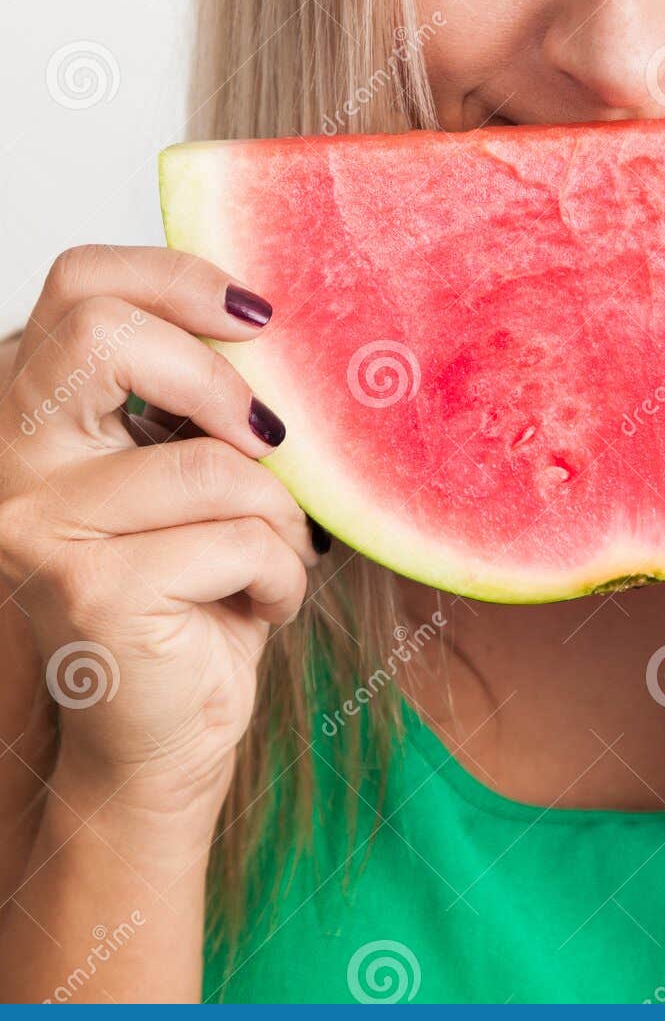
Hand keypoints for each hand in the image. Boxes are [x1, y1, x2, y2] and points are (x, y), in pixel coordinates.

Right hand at [0, 246, 320, 828]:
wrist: (158, 741)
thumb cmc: (187, 594)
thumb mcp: (185, 470)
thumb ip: (194, 397)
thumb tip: (271, 320)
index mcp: (30, 410)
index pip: (79, 282)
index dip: (177, 279)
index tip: (258, 319)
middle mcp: (10, 458)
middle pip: (102, 331)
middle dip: (218, 377)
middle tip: (269, 437)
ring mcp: (38, 524)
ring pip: (212, 462)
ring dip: (280, 517)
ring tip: (274, 560)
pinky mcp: (92, 588)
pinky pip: (239, 538)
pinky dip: (282, 575)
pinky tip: (261, 606)